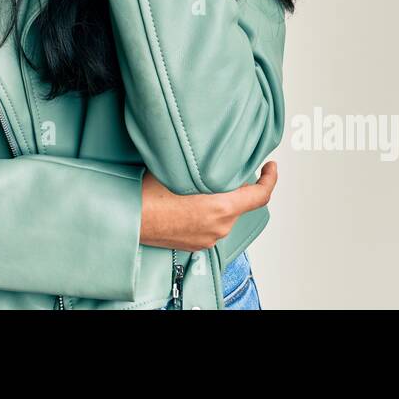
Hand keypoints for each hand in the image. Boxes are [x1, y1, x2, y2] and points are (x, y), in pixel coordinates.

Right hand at [139, 161, 278, 251]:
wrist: (128, 220)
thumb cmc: (148, 195)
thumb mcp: (182, 171)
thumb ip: (207, 167)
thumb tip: (215, 155)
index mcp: (221, 208)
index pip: (260, 196)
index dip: (270, 180)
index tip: (270, 167)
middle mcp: (219, 227)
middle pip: (240, 203)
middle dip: (236, 187)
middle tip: (225, 170)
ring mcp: (208, 238)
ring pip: (225, 214)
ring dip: (220, 201)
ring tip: (202, 186)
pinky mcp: (197, 244)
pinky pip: (212, 225)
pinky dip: (208, 213)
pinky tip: (191, 202)